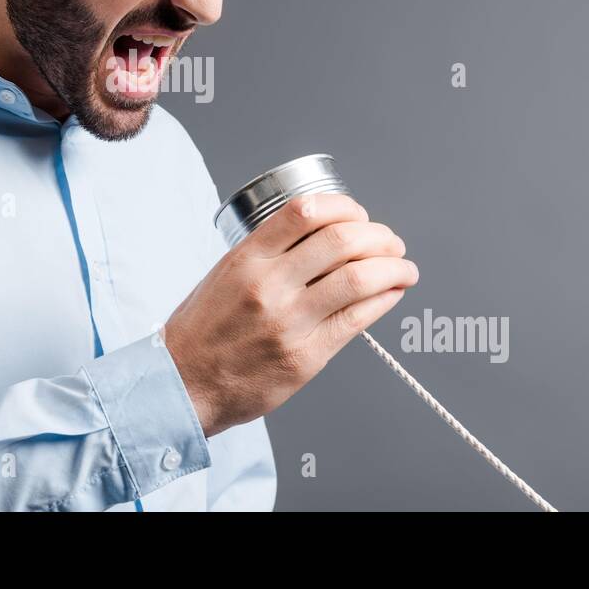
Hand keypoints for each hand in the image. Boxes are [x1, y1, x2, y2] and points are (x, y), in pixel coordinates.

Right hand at [163, 193, 417, 436]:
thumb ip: (268, 253)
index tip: (357, 213)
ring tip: (404, 268)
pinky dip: (384, 300)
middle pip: (341, 241)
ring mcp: (290, 321)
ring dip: (393, 268)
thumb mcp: (225, 273)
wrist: (184, 382)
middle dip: (378, 236)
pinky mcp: (307, 355)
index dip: (344, 206)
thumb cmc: (203, 329)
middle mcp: (269, 285)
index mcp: (247, 258)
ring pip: (359, 279)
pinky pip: (358, 319)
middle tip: (390, 241)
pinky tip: (392, 294)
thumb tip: (322, 236)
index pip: (305, 212)